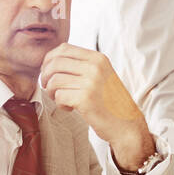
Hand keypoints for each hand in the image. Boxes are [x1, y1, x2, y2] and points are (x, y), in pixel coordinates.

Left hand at [40, 44, 154, 170]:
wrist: (128, 126)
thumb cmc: (111, 103)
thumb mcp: (101, 76)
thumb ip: (83, 66)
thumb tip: (51, 61)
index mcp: (98, 58)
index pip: (64, 48)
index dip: (49, 59)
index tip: (48, 72)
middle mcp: (95, 67)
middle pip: (55, 63)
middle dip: (45, 76)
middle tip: (48, 87)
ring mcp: (91, 82)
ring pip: (54, 80)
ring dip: (52, 92)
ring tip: (62, 99)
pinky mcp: (85, 99)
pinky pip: (59, 96)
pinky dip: (60, 104)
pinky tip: (70, 108)